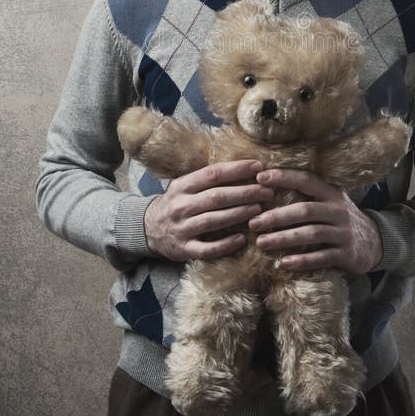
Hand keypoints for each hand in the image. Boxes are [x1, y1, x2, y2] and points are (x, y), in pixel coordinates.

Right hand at [143, 160, 272, 260]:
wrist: (148, 228)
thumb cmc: (176, 202)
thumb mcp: (184, 185)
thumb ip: (207, 179)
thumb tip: (243, 167)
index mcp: (182, 185)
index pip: (212, 174)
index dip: (236, 169)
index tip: (258, 167)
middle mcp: (180, 206)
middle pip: (216, 197)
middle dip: (245, 193)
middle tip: (267, 190)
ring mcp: (182, 228)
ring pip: (213, 220)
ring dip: (238, 214)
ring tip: (259, 209)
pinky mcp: (184, 249)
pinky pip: (207, 248)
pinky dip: (225, 244)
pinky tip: (242, 238)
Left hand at [248, 169, 382, 274]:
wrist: (375, 242)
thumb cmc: (339, 219)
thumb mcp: (329, 200)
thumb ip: (307, 193)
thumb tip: (266, 183)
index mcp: (331, 193)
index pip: (306, 179)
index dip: (284, 177)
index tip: (260, 177)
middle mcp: (338, 210)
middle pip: (305, 210)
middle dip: (277, 216)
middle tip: (254, 222)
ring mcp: (343, 232)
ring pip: (311, 234)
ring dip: (284, 239)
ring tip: (261, 243)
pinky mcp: (346, 254)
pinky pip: (321, 257)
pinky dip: (302, 261)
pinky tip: (284, 263)